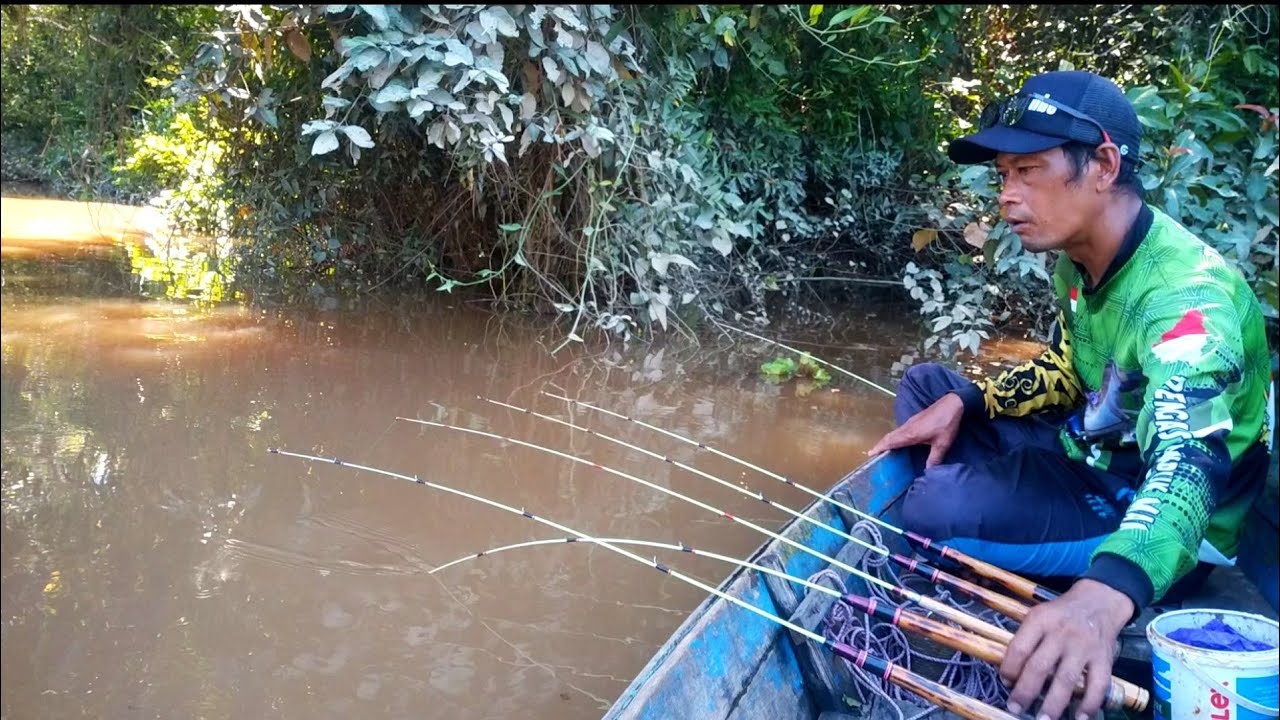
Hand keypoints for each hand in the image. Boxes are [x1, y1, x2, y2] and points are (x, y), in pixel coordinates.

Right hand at [866, 392, 963, 467]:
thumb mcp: (942, 444)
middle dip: (880, 445)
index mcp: (911, 434)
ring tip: (882, 448)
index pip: (891, 442)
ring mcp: (910, 422)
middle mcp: (907, 428)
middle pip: (889, 437)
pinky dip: (894, 436)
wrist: (952, 405)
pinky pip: (899, 430)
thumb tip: (929, 471)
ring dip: (887, 440)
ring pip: (894, 432)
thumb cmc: (946, 424)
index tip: (870, 453)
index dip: (880, 448)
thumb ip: (934, 458)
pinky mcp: (914, 420)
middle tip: (873, 453)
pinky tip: (898, 440)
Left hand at [1000, 579, 1133, 719]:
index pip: (1019, 648)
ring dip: (1053, 704)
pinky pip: (1097, 685)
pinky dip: (1089, 704)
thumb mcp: (1038, 615)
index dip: (1009, 669)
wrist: (1099, 600)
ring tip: (1043, 719)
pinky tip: (1080, 717)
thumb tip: (1010, 675)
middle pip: (1039, 667)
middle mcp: (1061, 634)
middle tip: (1015, 708)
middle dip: (1025, 692)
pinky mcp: (1104, 658)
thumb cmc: (1061, 613)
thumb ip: (1025, 640)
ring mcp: (1084, 647)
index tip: (1005, 683)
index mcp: (1040, 620)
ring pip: (1066, 679)